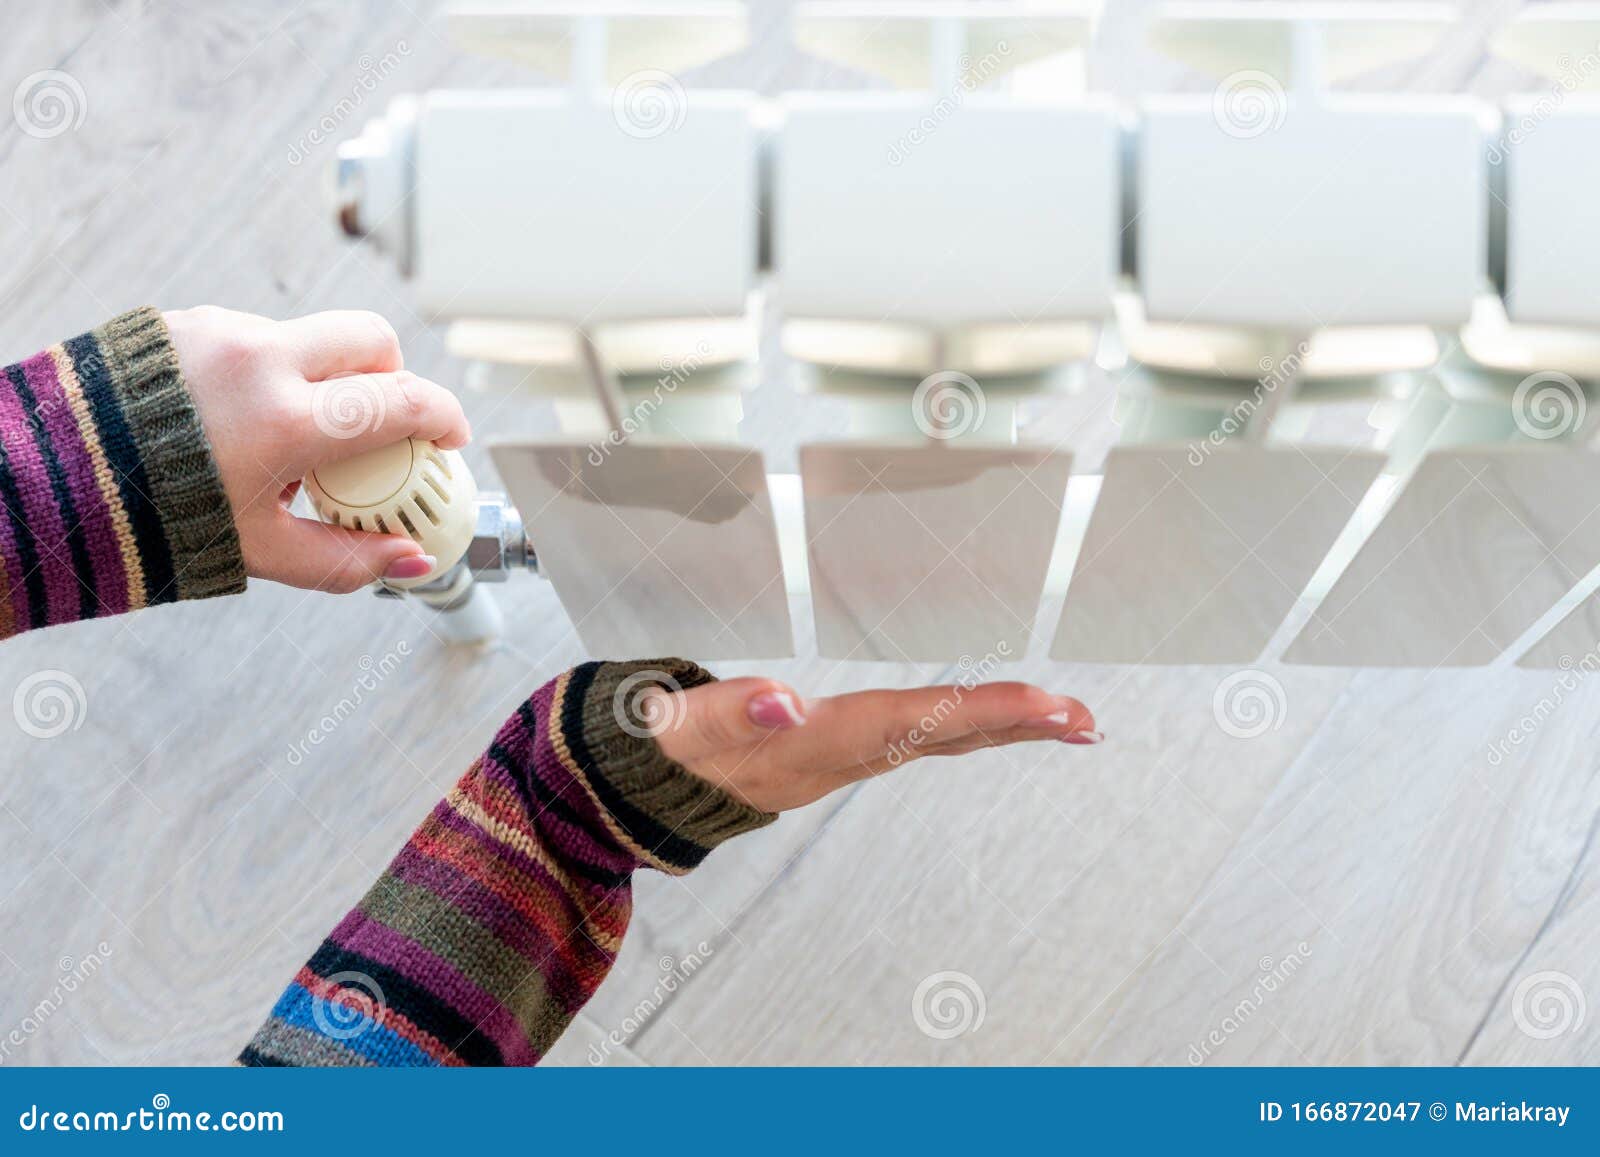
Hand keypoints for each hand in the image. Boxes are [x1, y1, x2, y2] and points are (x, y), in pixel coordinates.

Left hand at [163, 306, 471, 592]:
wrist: (54, 482)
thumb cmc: (154, 520)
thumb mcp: (260, 551)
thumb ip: (348, 560)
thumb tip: (412, 558)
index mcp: (286, 420)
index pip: (403, 400)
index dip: (444, 418)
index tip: (449, 439)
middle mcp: (260, 361)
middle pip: (372, 339)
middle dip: (393, 377)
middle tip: (383, 425)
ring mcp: (222, 332)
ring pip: (311, 336)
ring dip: (325, 377)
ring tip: (291, 437)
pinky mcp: (188, 322)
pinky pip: (257, 337)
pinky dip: (270, 372)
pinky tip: (240, 419)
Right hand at [651, 677, 1100, 812]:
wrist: (646, 784)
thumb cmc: (660, 749)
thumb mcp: (671, 729)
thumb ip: (724, 713)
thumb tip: (784, 702)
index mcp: (807, 748)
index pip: (905, 725)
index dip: (976, 713)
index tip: (1043, 705)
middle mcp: (838, 757)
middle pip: (939, 740)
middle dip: (1014, 726)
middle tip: (1085, 718)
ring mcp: (846, 758)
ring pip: (938, 742)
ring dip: (1005, 729)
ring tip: (1072, 718)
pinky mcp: (845, 749)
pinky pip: (922, 738)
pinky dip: (972, 726)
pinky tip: (1009, 718)